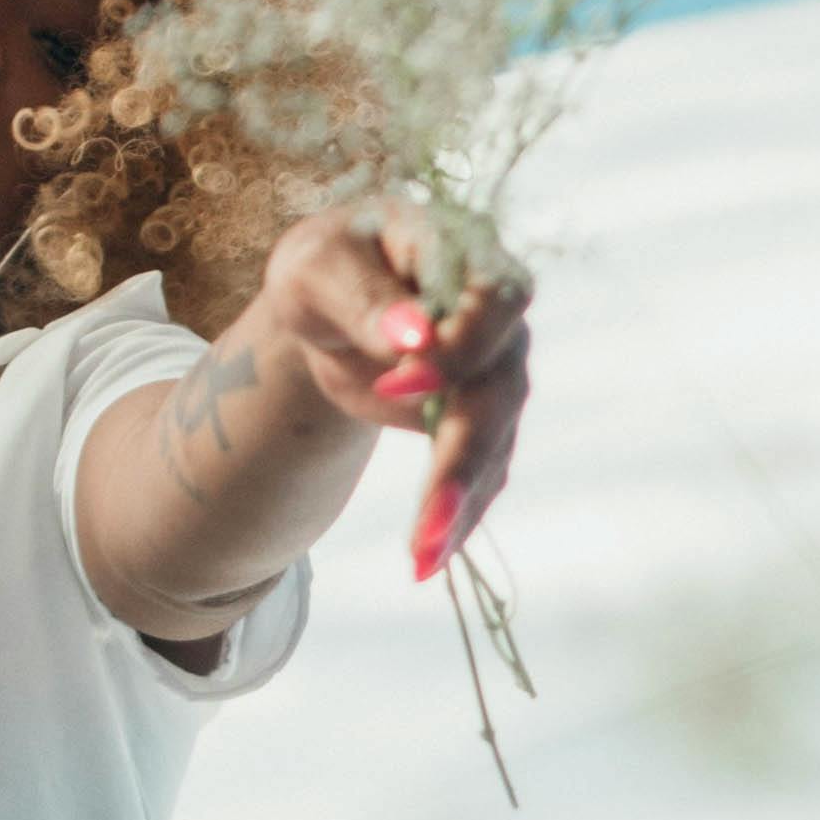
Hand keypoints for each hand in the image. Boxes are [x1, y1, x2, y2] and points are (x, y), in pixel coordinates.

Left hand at [252, 207, 533, 580]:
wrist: (331, 305)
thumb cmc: (326, 269)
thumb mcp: (318, 270)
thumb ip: (364, 298)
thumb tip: (413, 339)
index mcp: (467, 258)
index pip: (495, 304)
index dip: (459, 350)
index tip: (396, 384)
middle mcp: (498, 320)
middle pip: (500, 391)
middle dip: (462, 457)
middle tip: (425, 520)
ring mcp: (495, 373)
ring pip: (493, 445)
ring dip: (458, 505)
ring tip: (419, 560)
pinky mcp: (480, 420)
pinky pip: (479, 475)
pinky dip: (455, 519)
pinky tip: (426, 560)